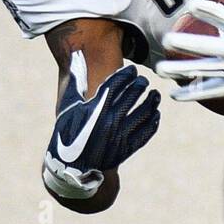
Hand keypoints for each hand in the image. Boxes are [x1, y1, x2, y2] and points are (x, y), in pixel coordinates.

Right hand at [42, 55, 161, 199]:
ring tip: (154, 95)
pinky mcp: (127, 149)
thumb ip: (75, 82)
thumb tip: (77, 55)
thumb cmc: (67, 133)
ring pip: (144, 113)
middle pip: (133, 95)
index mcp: (95, 108)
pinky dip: (153, 121)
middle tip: (143, 81)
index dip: (127, 74)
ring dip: (152, 101)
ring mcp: (120, 136)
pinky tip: (155, 114)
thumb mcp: (68, 108)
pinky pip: (146, 132)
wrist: (71, 167)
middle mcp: (109, 121)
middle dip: (140, 85)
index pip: (117, 83)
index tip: (132, 70)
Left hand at [158, 0, 223, 100]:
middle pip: (203, 46)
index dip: (201, 7)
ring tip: (161, 68)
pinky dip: (192, 93)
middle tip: (167, 39)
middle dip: (182, 43)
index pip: (217, 14)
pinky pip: (211, 91)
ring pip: (201, 71)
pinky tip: (176, 93)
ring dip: (179, 70)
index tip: (189, 5)